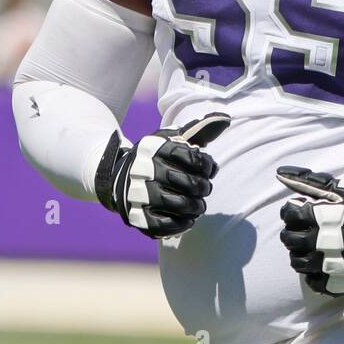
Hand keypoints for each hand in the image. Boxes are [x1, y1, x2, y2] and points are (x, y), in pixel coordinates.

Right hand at [95, 112, 229, 237]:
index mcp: (154, 147)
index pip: (191, 157)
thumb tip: (225, 119)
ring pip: (177, 204)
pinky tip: (188, 220)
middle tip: (205, 190)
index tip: (209, 169)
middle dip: (203, 188)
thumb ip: (199, 130)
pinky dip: (180, 225)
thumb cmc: (156, 157)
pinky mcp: (136, 215)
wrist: (118, 177)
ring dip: (195, 207)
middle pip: (187, 182)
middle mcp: (143, 169)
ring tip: (199, 205)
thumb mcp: (172, 138)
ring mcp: (137, 193)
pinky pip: (162, 225)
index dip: (207, 166)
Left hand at [276, 167, 343, 295]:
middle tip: (305, 229)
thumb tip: (280, 173)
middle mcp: (321, 242)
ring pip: (297, 262)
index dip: (291, 212)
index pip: (289, 215)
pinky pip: (314, 282)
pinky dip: (312, 274)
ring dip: (299, 253)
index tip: (301, 211)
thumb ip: (310, 182)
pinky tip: (320, 265)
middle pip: (289, 239)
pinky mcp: (339, 281)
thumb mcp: (343, 188)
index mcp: (321, 217)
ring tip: (311, 247)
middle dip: (293, 232)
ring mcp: (329, 264)